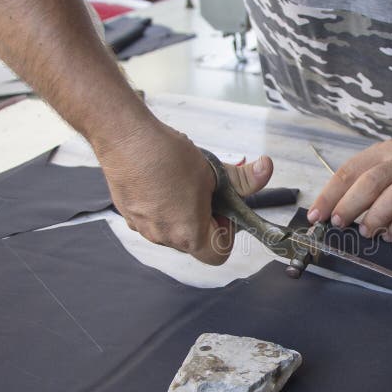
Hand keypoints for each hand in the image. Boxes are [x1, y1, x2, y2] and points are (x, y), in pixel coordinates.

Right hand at [96, 120, 272, 264]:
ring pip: (174, 231)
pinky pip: (154, 220)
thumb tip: (267, 169)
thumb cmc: (167, 155)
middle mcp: (164, 238)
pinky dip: (162, 207)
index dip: (226, 233)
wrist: (124, 137)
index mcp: (189, 234)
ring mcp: (143, 229)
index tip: (222, 209)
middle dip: (206, 220)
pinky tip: (161, 181)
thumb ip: (244, 179)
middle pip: (196, 243)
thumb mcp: (214, 169)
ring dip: (184, 213)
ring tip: (181, 184)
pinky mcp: (129, 216)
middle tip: (205, 191)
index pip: (219, 254)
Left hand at [308, 140, 391, 240]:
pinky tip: (390, 235)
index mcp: (383, 151)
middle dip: (350, 205)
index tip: (316, 214)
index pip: (350, 171)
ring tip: (365, 232)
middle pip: (371, 182)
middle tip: (338, 223)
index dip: (330, 194)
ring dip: (375, 217)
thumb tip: (332, 212)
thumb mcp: (386, 167)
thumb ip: (362, 184)